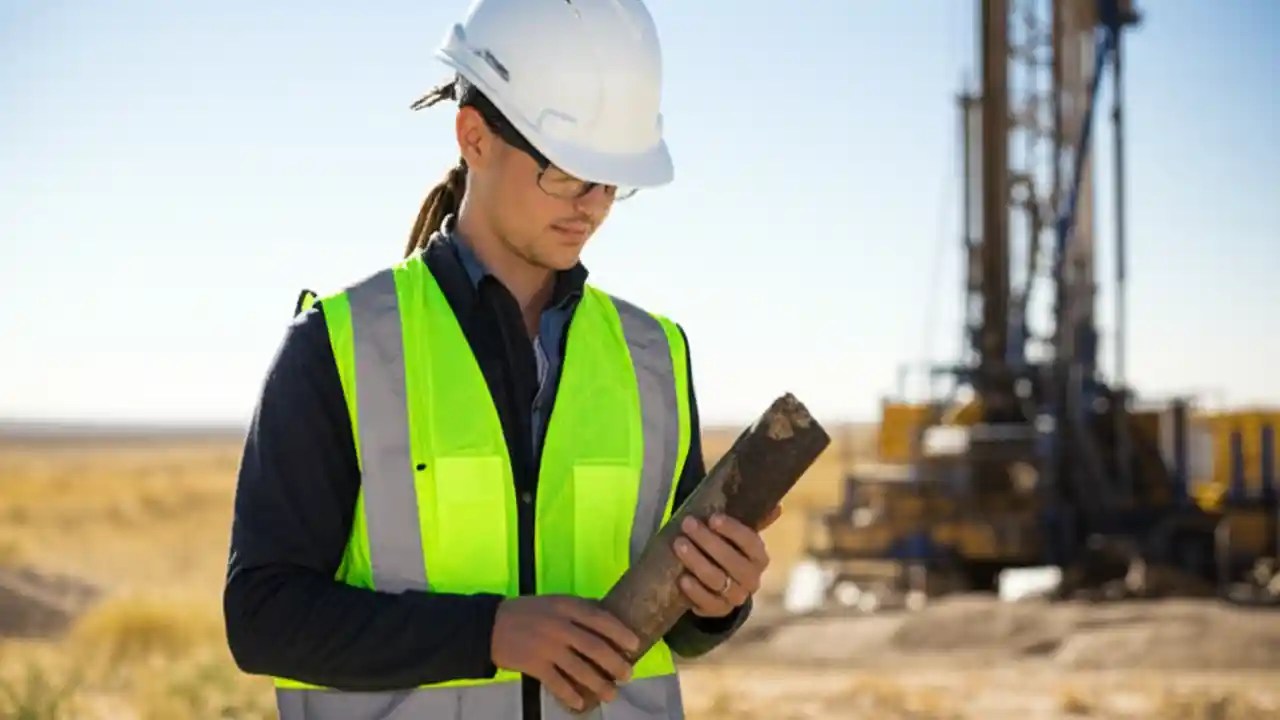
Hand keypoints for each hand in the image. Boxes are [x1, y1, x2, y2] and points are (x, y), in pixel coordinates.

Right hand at [490, 595, 639, 711]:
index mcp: (566, 606)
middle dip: (615, 663)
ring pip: (580, 669)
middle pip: (595, 647)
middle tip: (628, 675)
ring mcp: (547, 646)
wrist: (491, 626)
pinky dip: (570, 695)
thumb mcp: (555, 602)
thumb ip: (579, 609)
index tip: (635, 645)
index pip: (600, 619)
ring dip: (599, 684)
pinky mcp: (534, 665)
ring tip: (611, 694)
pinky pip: (557, 683)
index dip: (620, 633)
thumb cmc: (528, 612)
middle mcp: (560, 625)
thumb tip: (609, 616)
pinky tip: (580, 704)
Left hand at [673, 504, 781, 617]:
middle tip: (688, 524)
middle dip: (708, 541)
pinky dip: (694, 590)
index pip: (751, 542)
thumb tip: (778, 508)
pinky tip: (682, 578)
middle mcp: (752, 579)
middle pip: (732, 561)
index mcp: (759, 557)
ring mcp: (736, 597)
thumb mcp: (737, 536)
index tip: (713, 518)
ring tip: (679, 544)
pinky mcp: (718, 610)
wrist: (720, 586)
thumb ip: (753, 521)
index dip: (733, 530)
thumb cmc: (728, 551)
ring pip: (716, 580)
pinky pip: (707, 602)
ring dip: (696, 561)